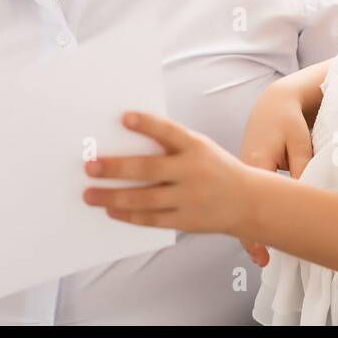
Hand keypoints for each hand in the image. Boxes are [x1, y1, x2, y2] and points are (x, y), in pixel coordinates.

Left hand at [82, 112, 253, 237]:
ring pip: (144, 199)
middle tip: (89, 166)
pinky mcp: (186, 220)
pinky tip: (110, 210)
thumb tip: (123, 146)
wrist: (248, 201)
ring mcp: (190, 198)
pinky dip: (128, 215)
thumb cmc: (213, 167)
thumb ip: (169, 146)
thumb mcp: (199, 148)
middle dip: (116, 168)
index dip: (147, 124)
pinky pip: (151, 219)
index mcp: (196, 147)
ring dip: (112, 197)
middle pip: (149, 169)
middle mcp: (193, 171)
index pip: (169, 132)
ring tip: (89, 194)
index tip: (124, 117)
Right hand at [238, 77, 315, 265]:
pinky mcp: (245, 170)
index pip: (252, 204)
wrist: (274, 103)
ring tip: (261, 251)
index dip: (255, 231)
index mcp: (254, 162)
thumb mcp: (300, 144)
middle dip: (250, 234)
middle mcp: (242, 169)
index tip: (263, 254)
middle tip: (263, 260)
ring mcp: (241, 170)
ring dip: (250, 223)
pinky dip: (251, 210)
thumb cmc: (288, 121)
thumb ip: (302, 171)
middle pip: (242, 209)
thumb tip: (304, 199)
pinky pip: (245, 195)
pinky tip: (259, 226)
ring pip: (242, 204)